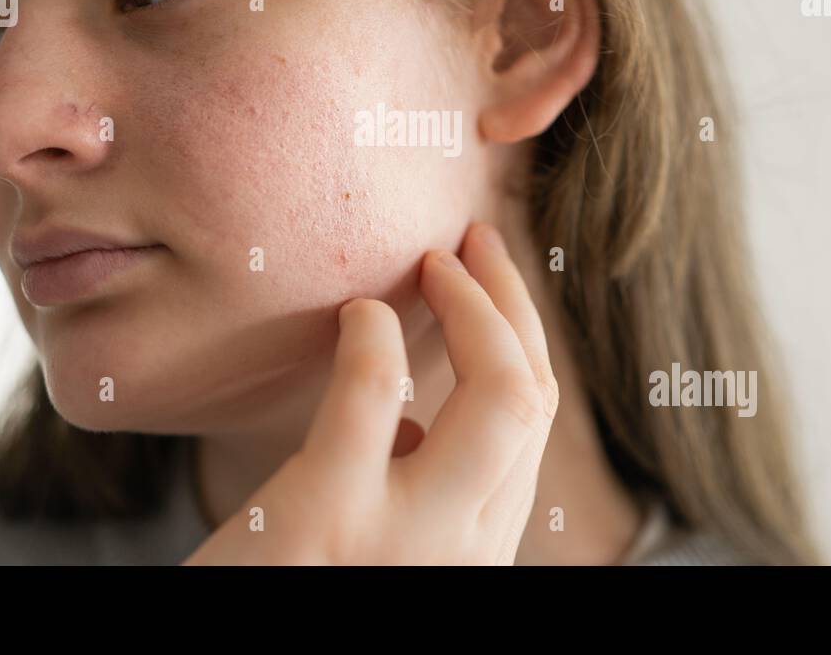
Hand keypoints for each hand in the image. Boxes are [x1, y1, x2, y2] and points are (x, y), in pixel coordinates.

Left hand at [181, 221, 558, 564]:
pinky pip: (375, 398)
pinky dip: (373, 339)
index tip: (490, 280)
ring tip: (436, 260)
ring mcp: (403, 538)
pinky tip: (355, 315)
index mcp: (478, 544)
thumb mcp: (383, 548)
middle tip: (473, 241)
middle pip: (534, 397)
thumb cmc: (296, 589)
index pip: (535, 419)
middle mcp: (464, 549)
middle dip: (514, 302)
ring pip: (501, 395)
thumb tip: (414, 422)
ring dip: (476, 307)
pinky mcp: (327, 520)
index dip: (524, 334)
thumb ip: (417, 493)